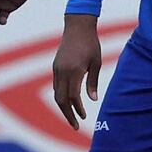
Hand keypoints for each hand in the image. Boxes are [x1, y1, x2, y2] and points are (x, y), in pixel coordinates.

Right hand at [53, 13, 102, 128]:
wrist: (77, 26)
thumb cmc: (91, 43)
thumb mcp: (96, 62)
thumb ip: (93, 82)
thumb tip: (92, 100)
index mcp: (75, 70)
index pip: (73, 96)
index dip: (78, 109)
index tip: (84, 117)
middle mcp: (62, 71)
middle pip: (61, 99)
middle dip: (68, 114)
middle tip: (75, 126)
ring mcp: (57, 69)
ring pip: (57, 94)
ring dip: (64, 107)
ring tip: (72, 117)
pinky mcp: (55, 66)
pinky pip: (56, 86)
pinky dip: (61, 97)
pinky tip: (69, 102)